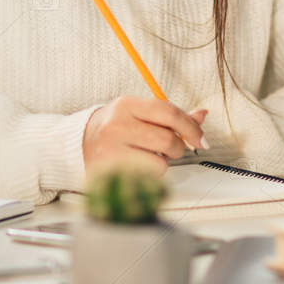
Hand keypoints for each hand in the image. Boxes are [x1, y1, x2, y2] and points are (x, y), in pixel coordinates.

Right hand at [83, 97, 207, 170]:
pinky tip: (139, 166)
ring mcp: (112, 150)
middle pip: (167, 139)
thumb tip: (202, 115)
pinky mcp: (111, 172)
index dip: (191, 127)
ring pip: (160, 162)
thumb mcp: (140, 113)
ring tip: (148, 156)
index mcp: (127, 105)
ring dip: (163, 163)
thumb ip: (171, 115)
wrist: (81, 143)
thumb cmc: (116, 128)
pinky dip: (151, 175)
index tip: (200, 139)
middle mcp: (117, 125)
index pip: (168, 112)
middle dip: (178, 147)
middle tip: (171, 148)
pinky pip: (148, 178)